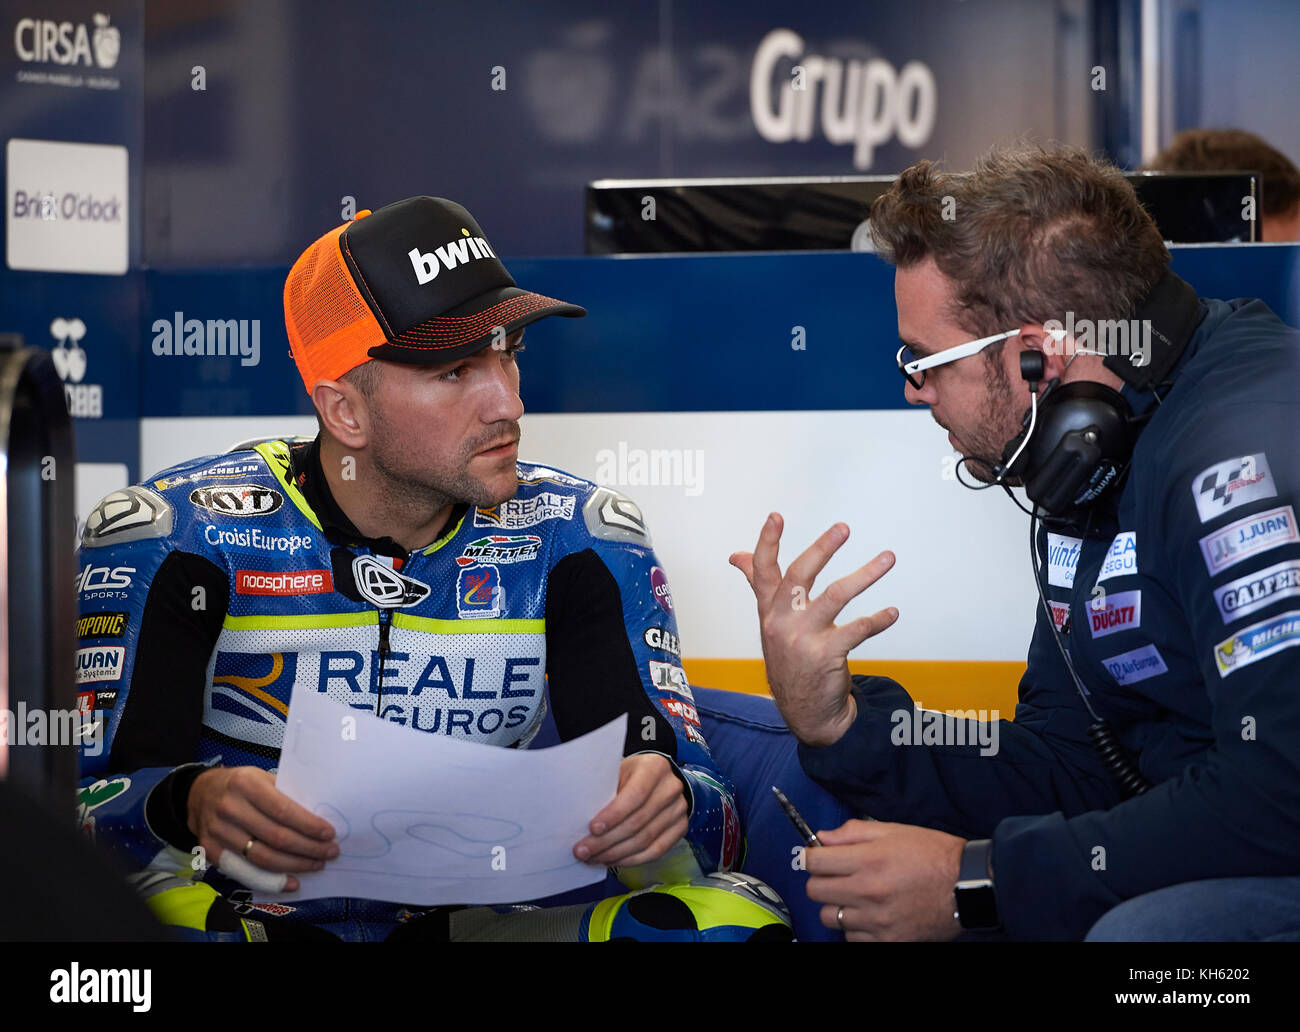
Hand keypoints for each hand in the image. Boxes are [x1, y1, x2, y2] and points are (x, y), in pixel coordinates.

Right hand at [187, 766, 337, 890]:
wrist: (199, 794)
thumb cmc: (241, 784)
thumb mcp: (262, 777)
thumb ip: (286, 793)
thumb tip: (319, 817)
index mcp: (246, 784)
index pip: (283, 810)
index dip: (308, 825)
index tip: (329, 834)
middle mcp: (229, 808)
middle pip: (275, 837)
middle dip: (308, 848)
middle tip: (330, 852)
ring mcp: (218, 832)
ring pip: (262, 858)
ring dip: (294, 865)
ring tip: (316, 864)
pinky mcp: (211, 852)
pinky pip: (245, 872)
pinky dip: (271, 881)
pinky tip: (291, 881)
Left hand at [573, 754, 688, 866]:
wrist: (657, 778)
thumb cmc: (630, 775)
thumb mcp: (618, 772)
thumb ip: (605, 791)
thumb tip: (579, 818)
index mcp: (654, 768)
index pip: (635, 795)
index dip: (614, 815)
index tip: (592, 829)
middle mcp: (671, 788)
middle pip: (638, 822)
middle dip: (607, 840)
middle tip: (583, 850)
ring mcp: (679, 810)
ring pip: (645, 840)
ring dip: (615, 853)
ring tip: (593, 858)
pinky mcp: (681, 828)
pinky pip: (656, 851)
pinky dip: (632, 859)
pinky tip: (613, 860)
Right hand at [730, 513, 897, 746]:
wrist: (804, 710)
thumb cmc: (790, 658)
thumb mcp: (771, 623)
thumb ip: (759, 586)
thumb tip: (736, 556)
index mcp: (769, 610)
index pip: (763, 571)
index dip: (767, 542)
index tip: (775, 516)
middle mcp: (782, 621)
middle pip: (798, 576)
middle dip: (821, 548)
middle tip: (843, 528)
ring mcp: (803, 639)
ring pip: (836, 596)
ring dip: (866, 575)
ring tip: (888, 558)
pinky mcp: (826, 655)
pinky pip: (857, 629)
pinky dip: (879, 620)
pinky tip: (892, 612)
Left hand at [805, 819, 965, 940]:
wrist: (969, 885)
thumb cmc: (933, 854)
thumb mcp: (893, 830)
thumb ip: (853, 832)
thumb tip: (822, 838)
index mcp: (868, 860)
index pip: (813, 861)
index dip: (811, 856)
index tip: (817, 857)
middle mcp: (868, 891)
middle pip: (815, 891)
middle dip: (820, 880)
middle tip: (836, 876)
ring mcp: (877, 920)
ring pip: (830, 917)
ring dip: (836, 906)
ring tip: (855, 897)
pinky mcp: (889, 940)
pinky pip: (852, 939)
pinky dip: (856, 928)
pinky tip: (870, 915)